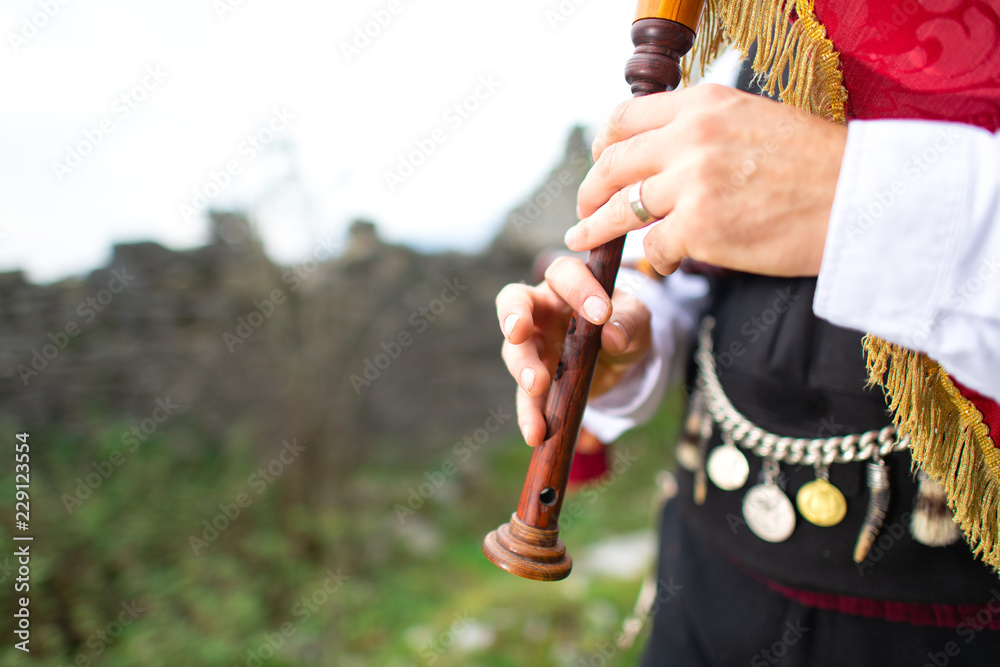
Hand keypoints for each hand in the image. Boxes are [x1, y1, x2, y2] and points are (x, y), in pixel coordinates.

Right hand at [496, 256, 650, 446]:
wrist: (620, 361)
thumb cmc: (624, 324)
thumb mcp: (637, 320)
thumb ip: (629, 321)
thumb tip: (612, 335)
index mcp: (568, 284)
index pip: (564, 274)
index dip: (577, 289)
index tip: (600, 313)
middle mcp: (542, 309)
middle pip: (515, 303)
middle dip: (514, 317)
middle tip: (518, 332)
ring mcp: (534, 345)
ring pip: (515, 351)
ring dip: (523, 369)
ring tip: (535, 386)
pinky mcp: (534, 381)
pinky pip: (526, 396)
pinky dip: (529, 414)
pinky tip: (535, 433)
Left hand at [565, 84, 847, 276]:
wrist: (859, 199)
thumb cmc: (815, 165)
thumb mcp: (754, 120)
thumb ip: (703, 129)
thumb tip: (662, 149)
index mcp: (702, 105)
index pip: (625, 117)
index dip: (604, 145)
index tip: (599, 164)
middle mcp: (690, 137)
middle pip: (613, 164)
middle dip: (589, 190)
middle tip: (582, 208)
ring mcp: (692, 183)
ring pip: (621, 208)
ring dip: (597, 228)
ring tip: (583, 239)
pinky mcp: (701, 228)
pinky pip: (654, 247)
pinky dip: (656, 259)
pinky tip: (666, 263)